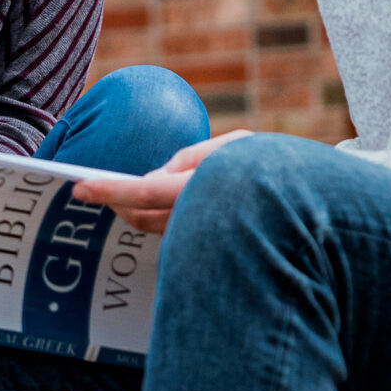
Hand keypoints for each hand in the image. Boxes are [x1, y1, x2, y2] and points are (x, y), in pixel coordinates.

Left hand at [70, 129, 256, 233]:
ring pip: (155, 226)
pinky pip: (172, 232)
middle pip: (140, 216)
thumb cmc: (271, 166)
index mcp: (202, 189)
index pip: (143, 190)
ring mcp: (201, 237)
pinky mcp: (205, 245)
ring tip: (118, 197)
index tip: (79, 187)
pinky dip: (157, 218)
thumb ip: (188, 158)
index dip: (109, 190)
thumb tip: (152, 179)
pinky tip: (150, 207)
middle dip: (115, 202)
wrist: (311, 207)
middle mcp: (198, 218)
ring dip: (135, 212)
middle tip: (91, 189)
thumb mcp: (232, 145)